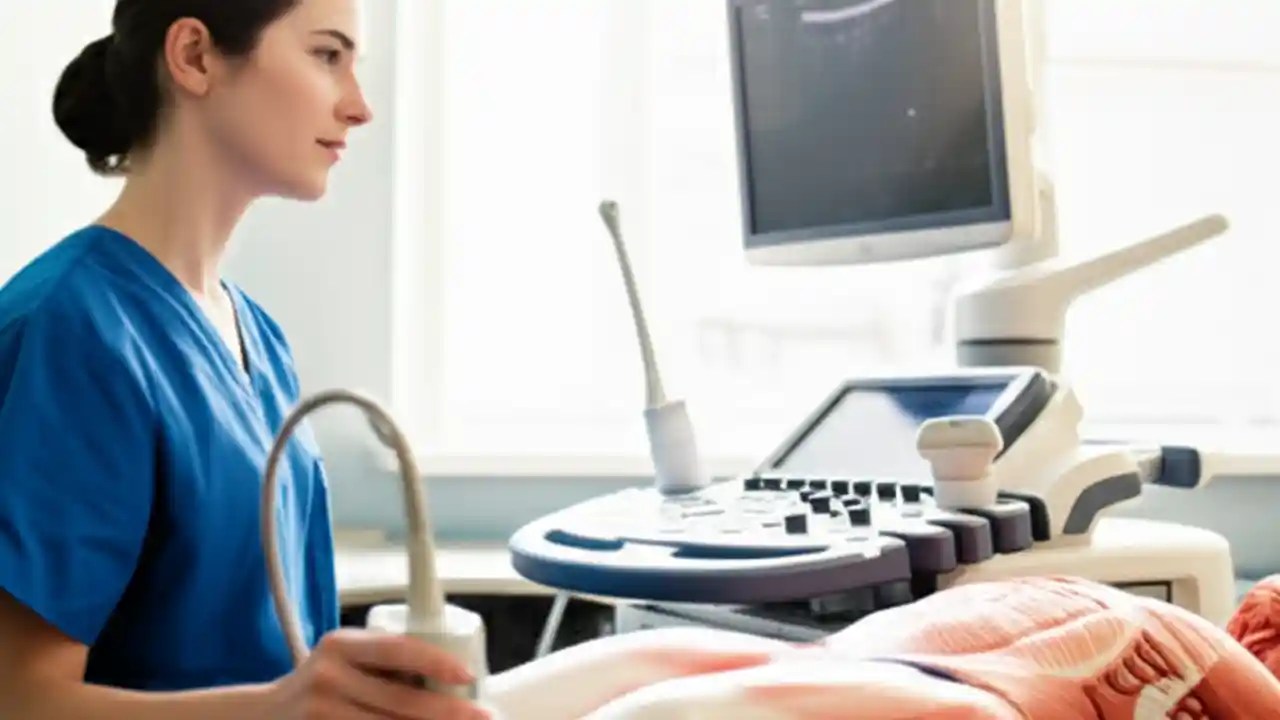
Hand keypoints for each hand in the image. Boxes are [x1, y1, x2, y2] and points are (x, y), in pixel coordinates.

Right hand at [267, 628, 489, 718]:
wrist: (264, 716)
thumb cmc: (323, 683)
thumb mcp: (346, 658)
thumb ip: (388, 663)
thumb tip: (456, 678)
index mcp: (339, 646)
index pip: (395, 649)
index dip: (435, 661)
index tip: (466, 675)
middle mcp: (327, 679)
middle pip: (401, 701)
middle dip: (448, 712)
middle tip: (482, 715)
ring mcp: (320, 716)